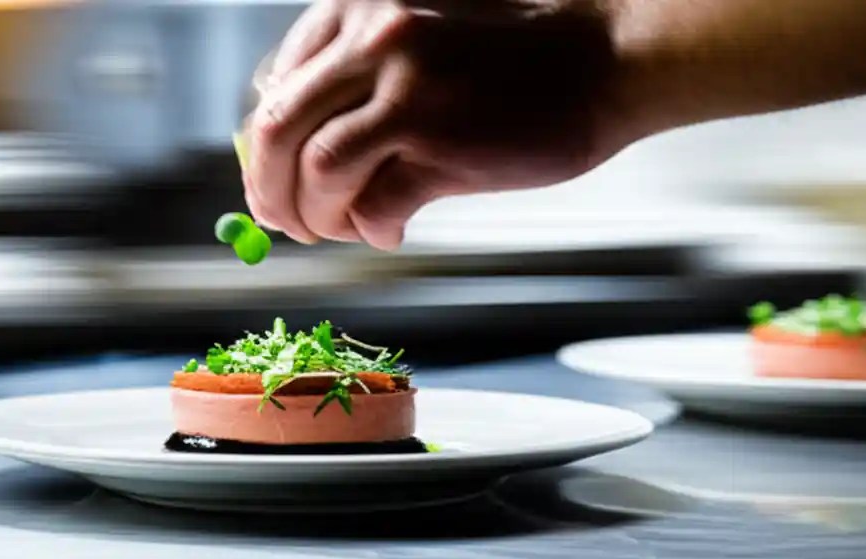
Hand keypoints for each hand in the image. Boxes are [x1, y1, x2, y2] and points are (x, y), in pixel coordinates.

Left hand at [244, 0, 619, 250]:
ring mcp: (405, 87)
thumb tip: (289, 151)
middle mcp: (372, 38)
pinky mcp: (438, 140)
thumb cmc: (512, 56)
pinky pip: (373, 204)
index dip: (262, 150)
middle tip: (285, 224)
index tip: (271, 184)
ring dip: (319, 217)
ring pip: (316, 171)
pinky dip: (370, 229)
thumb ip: (353, 81)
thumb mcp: (415, 42)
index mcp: (356, 11)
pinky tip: (390, 229)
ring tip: (343, 229)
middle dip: (270, 191)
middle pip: (278, 130)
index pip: (275, 89)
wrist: (603, 57)